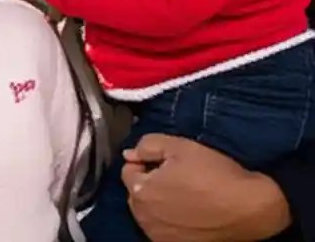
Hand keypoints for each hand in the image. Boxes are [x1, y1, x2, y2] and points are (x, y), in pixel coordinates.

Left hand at [121, 133, 291, 241]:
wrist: (250, 208)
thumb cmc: (214, 174)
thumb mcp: (180, 146)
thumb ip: (148, 146)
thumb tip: (129, 154)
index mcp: (140, 190)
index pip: (128, 171)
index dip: (146, 162)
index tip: (167, 162)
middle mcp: (143, 217)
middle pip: (137, 193)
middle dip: (150, 183)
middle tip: (177, 177)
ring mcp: (158, 235)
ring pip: (149, 213)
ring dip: (158, 203)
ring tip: (185, 195)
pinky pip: (163, 229)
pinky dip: (170, 221)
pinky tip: (190, 214)